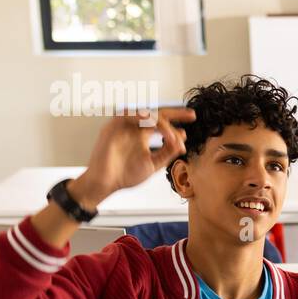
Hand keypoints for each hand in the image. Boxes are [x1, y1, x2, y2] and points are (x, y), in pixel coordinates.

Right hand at [72, 108, 194, 206]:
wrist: (106, 185)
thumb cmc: (125, 176)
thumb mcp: (153, 164)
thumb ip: (167, 153)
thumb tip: (182, 142)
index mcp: (143, 136)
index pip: (162, 124)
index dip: (176, 122)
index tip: (190, 124)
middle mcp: (134, 129)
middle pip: (156, 115)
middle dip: (174, 114)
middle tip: (191, 115)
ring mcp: (123, 127)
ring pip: (144, 114)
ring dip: (160, 122)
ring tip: (171, 135)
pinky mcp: (111, 128)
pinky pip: (125, 115)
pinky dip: (139, 116)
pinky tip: (151, 121)